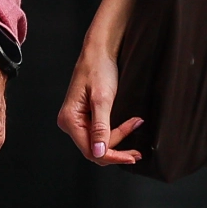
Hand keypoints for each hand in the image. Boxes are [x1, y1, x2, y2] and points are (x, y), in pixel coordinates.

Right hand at [56, 39, 143, 166]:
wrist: (100, 51)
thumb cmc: (99, 68)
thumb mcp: (102, 99)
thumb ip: (100, 127)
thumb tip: (98, 152)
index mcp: (69, 120)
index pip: (91, 150)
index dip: (112, 156)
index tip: (132, 156)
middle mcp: (69, 123)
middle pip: (94, 149)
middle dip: (116, 151)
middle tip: (137, 151)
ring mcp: (76, 121)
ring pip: (97, 143)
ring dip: (118, 142)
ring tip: (135, 134)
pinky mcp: (85, 117)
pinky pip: (98, 133)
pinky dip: (114, 134)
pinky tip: (127, 128)